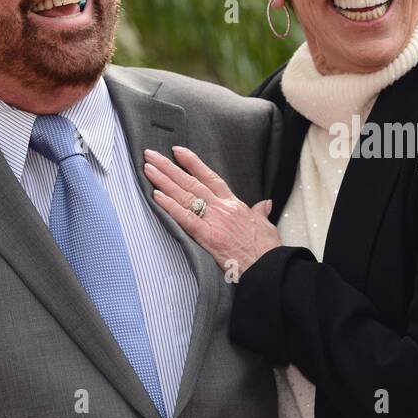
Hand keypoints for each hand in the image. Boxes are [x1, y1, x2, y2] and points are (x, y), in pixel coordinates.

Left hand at [144, 146, 280, 275]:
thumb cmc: (267, 248)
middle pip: (191, 182)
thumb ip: (260, 212)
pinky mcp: (207, 236)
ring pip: (185, 195)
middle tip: (151, 155)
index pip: (210, 177)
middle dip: (169, 167)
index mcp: (233, 204)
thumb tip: (264, 204)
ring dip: (164, 181)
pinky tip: (156, 195)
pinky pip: (185, 218)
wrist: (268, 265)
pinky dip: (170, 206)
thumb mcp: (266, 225)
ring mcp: (213, 220)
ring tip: (148, 169)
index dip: (192, 163)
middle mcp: (221, 207)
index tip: (177, 152)